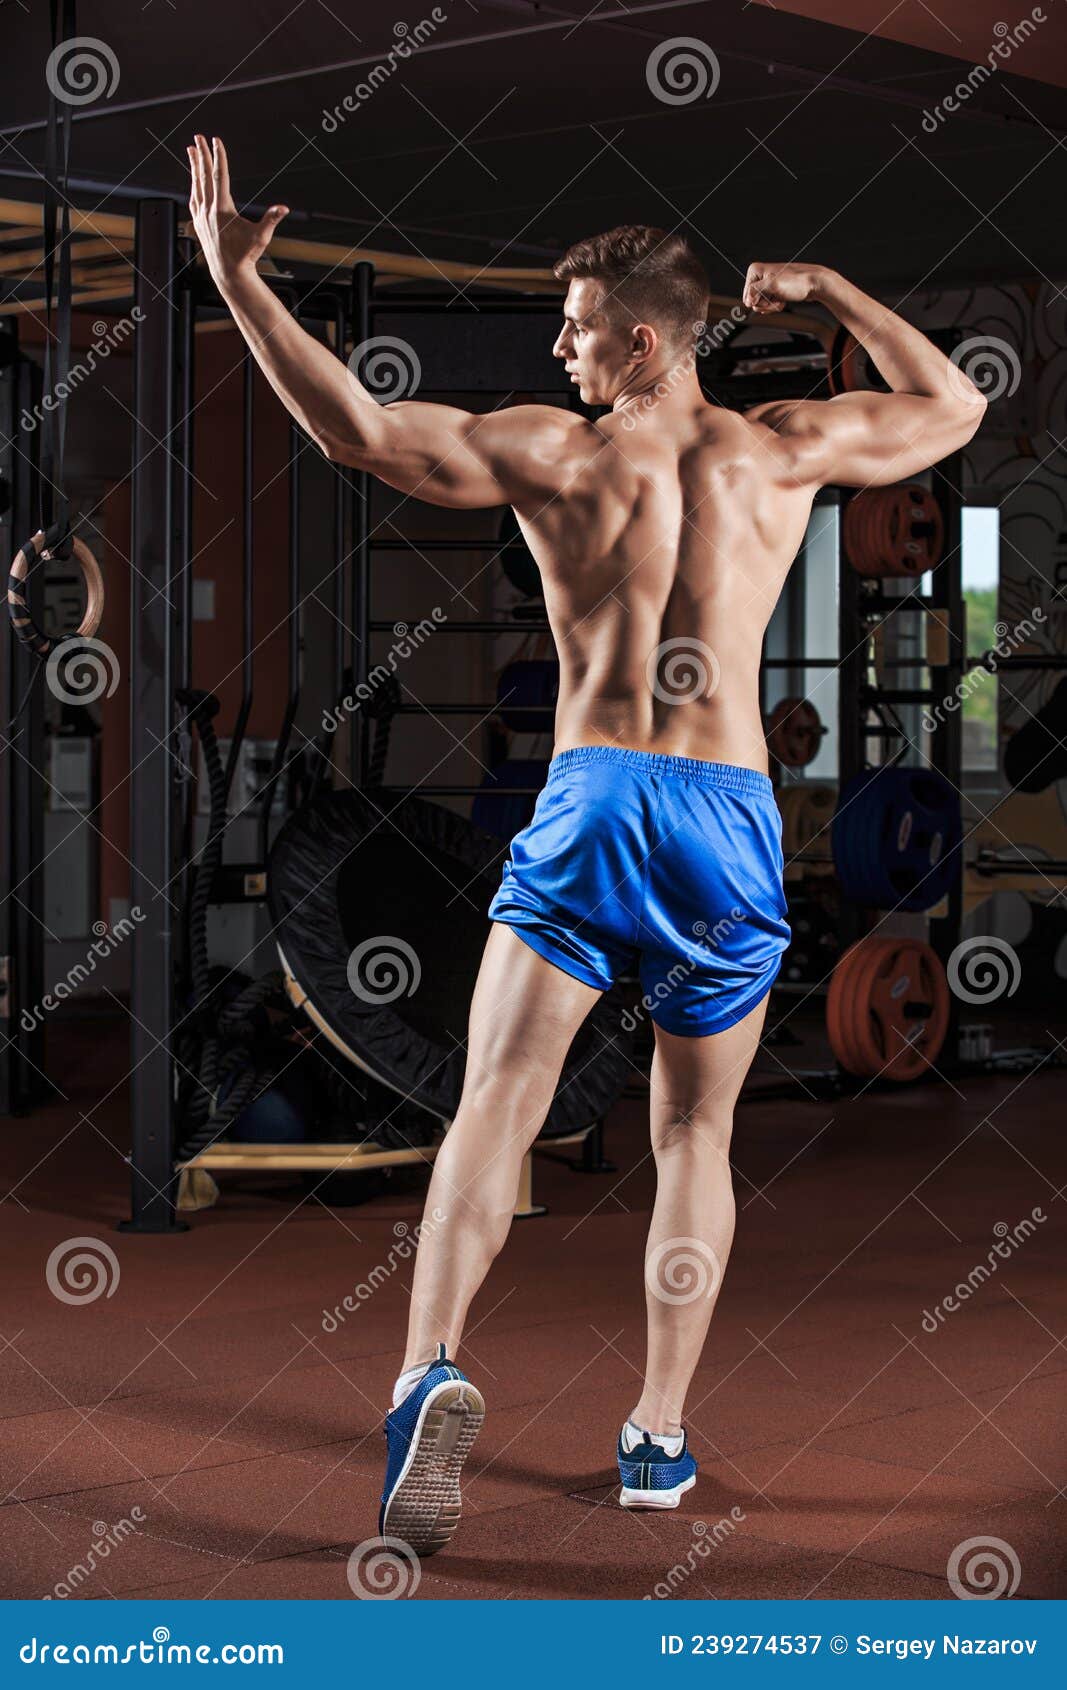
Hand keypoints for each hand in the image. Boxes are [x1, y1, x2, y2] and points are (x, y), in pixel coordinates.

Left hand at [187, 135, 288, 291]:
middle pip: (204, 175)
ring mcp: (201, 216)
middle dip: (202, 154)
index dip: (219, 156)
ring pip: (196, 184)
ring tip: (192, 150)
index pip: (220, 176)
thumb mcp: (261, 237)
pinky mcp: (198, 222)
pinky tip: (193, 178)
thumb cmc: (245, 255)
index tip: (216, 140)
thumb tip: (283, 208)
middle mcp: (208, 210)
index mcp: (222, 209)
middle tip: (198, 136)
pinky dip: (193, 184)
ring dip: (194, 165)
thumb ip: (271, 220)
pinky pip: (193, 197)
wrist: (229, 272)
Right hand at [742, 261, 824, 313]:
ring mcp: (767, 284)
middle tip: (776, 298)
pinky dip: (776, 305)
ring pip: (761, 304)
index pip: (746, 295)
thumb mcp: (773, 285)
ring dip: (772, 306)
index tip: (768, 297)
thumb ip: (755, 291)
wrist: (814, 283)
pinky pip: (769, 304)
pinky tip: (784, 300)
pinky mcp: (774, 290)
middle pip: (753, 301)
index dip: (757, 300)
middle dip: (766, 304)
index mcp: (755, 270)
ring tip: (782, 299)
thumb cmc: (797, 282)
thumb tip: (746, 301)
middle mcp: (760, 276)